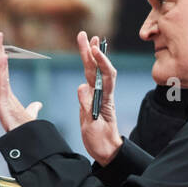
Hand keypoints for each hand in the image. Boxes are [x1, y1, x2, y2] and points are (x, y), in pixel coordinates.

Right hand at [0, 23, 42, 130]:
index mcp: (3, 89)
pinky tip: (1, 54)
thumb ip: (32, 107)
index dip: (0, 51)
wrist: (23, 138)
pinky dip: (0, 65)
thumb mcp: (29, 113)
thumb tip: (37, 104)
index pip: (2, 65)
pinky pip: (0, 78)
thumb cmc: (22, 126)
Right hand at [76, 30, 121, 164]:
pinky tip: (86, 59)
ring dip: (90, 56)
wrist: (106, 150)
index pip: (106, 76)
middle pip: (98, 69)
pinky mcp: (92, 100)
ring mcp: (98, 96)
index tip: (94, 50)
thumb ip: (87, 107)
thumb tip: (81, 87)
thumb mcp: (92, 126)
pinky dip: (88, 67)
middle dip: (91, 51)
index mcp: (106, 99)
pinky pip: (90, 80)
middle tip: (85, 35)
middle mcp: (103, 94)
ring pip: (94, 72)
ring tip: (87, 40)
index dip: (101, 62)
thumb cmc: (101, 141)